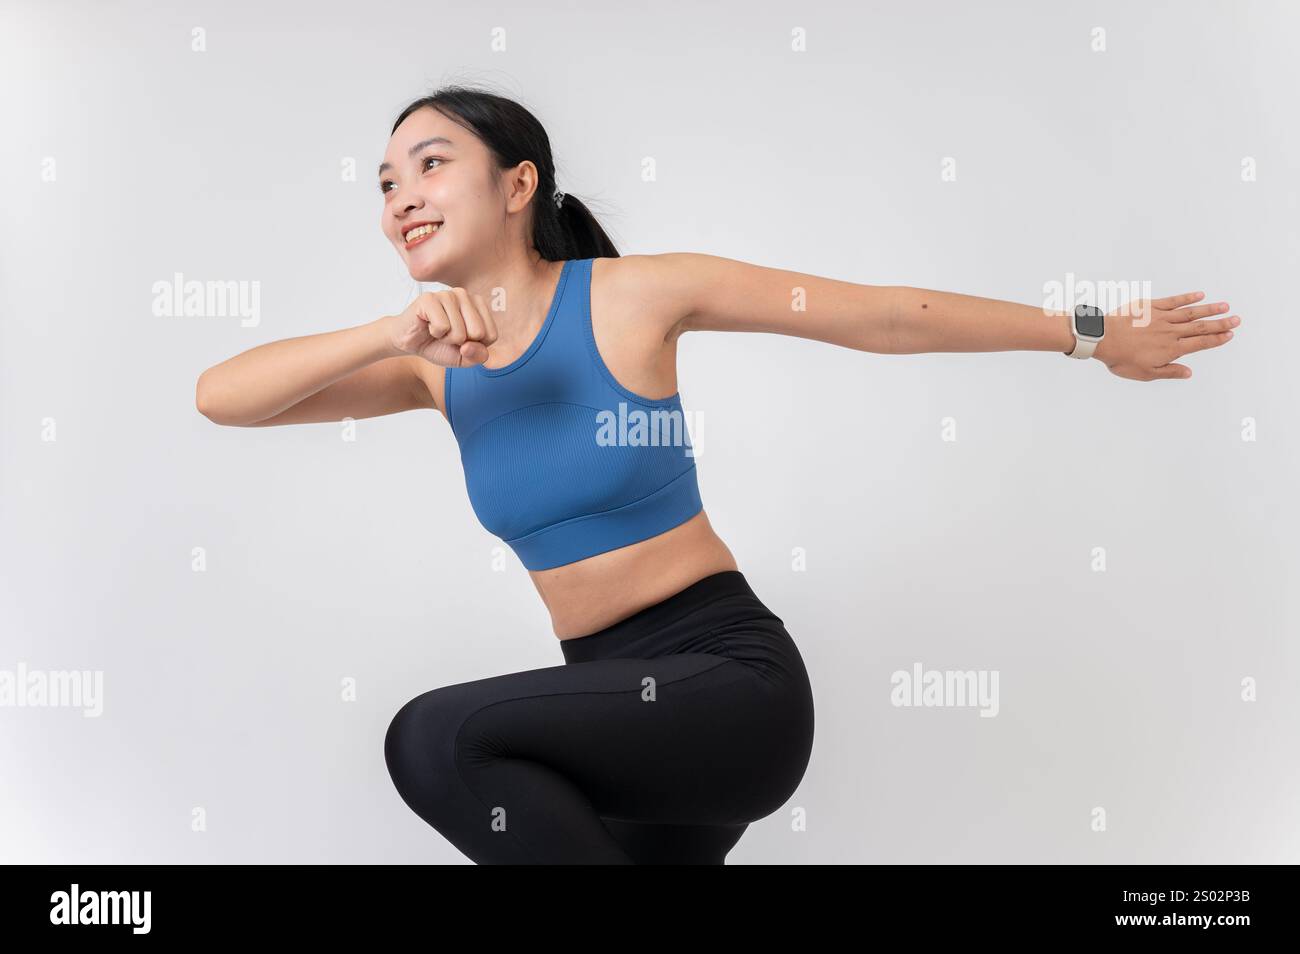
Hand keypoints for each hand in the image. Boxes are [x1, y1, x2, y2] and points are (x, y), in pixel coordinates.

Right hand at [382, 289, 497, 366]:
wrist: (409, 342)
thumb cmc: (439, 346)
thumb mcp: (464, 358)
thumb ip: (478, 356)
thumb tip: (469, 345)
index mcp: (478, 305)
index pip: (491, 335)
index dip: (474, 347)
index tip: (461, 341)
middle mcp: (465, 295)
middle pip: (478, 333)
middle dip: (461, 343)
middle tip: (447, 335)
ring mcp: (447, 294)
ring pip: (459, 332)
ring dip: (446, 339)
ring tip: (437, 330)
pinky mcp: (429, 298)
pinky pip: (442, 327)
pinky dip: (434, 333)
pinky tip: (428, 326)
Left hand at [1093, 292, 1239, 380]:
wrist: (1102, 339)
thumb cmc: (1121, 359)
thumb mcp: (1145, 373)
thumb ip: (1169, 371)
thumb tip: (1188, 373)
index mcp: (1171, 349)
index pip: (1200, 343)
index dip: (1217, 339)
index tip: (1230, 335)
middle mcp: (1171, 332)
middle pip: (1201, 327)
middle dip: (1220, 324)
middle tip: (1237, 319)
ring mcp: (1162, 317)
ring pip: (1191, 313)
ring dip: (1209, 309)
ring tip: (1225, 306)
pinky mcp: (1151, 306)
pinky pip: (1173, 301)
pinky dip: (1187, 298)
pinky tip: (1200, 295)